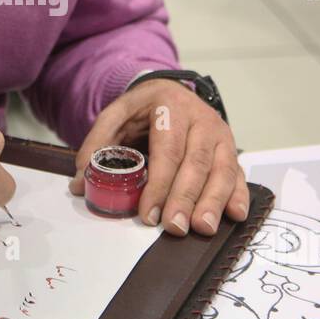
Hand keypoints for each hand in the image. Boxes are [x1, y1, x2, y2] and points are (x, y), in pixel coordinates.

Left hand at [68, 80, 248, 235]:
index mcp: (170, 107)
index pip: (168, 149)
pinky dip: (239, 195)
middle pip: (197, 162)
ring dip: (213, 201)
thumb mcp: (115, 114)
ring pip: (222, 169)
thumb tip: (80, 183)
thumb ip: (97, 144)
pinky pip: (238, 173)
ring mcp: (221, 134)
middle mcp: (201, 119)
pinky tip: (234, 215)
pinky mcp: (231, 149)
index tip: (148, 214)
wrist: (171, 90)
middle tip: (175, 227)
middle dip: (186, 198)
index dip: (160, 184)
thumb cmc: (143, 109)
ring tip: (203, 228)